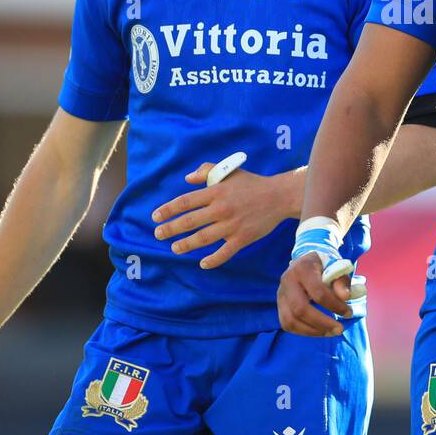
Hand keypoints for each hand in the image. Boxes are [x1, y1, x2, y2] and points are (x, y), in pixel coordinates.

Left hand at [152, 164, 294, 268]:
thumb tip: (187, 179)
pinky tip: (202, 263)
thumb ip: (207, 171)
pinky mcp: (243, 238)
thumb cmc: (252, 183)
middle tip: (158, 234)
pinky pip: (224, 253)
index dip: (168, 210)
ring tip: (175, 248)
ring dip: (185, 245)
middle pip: (189, 222)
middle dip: (170, 229)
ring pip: (203, 239)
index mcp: (216, 191)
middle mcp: (221, 209)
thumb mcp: (229, 171)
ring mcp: (232, 225)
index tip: (155, 217)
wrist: (279, 196)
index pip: (185, 202)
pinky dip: (213, 260)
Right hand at [277, 252, 352, 336]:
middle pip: (300, 309)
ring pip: (291, 320)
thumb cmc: (324, 266)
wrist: (305, 261)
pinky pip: (287, 324)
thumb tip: (345, 297)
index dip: (334, 305)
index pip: (318, 292)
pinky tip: (319, 330)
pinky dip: (304, 331)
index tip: (348, 313)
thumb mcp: (336, 268)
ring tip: (330, 332)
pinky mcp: (279, 305)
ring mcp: (281, 294)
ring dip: (313, 331)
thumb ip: (342, 281)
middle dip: (322, 323)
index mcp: (303, 268)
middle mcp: (288, 280)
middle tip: (339, 329)